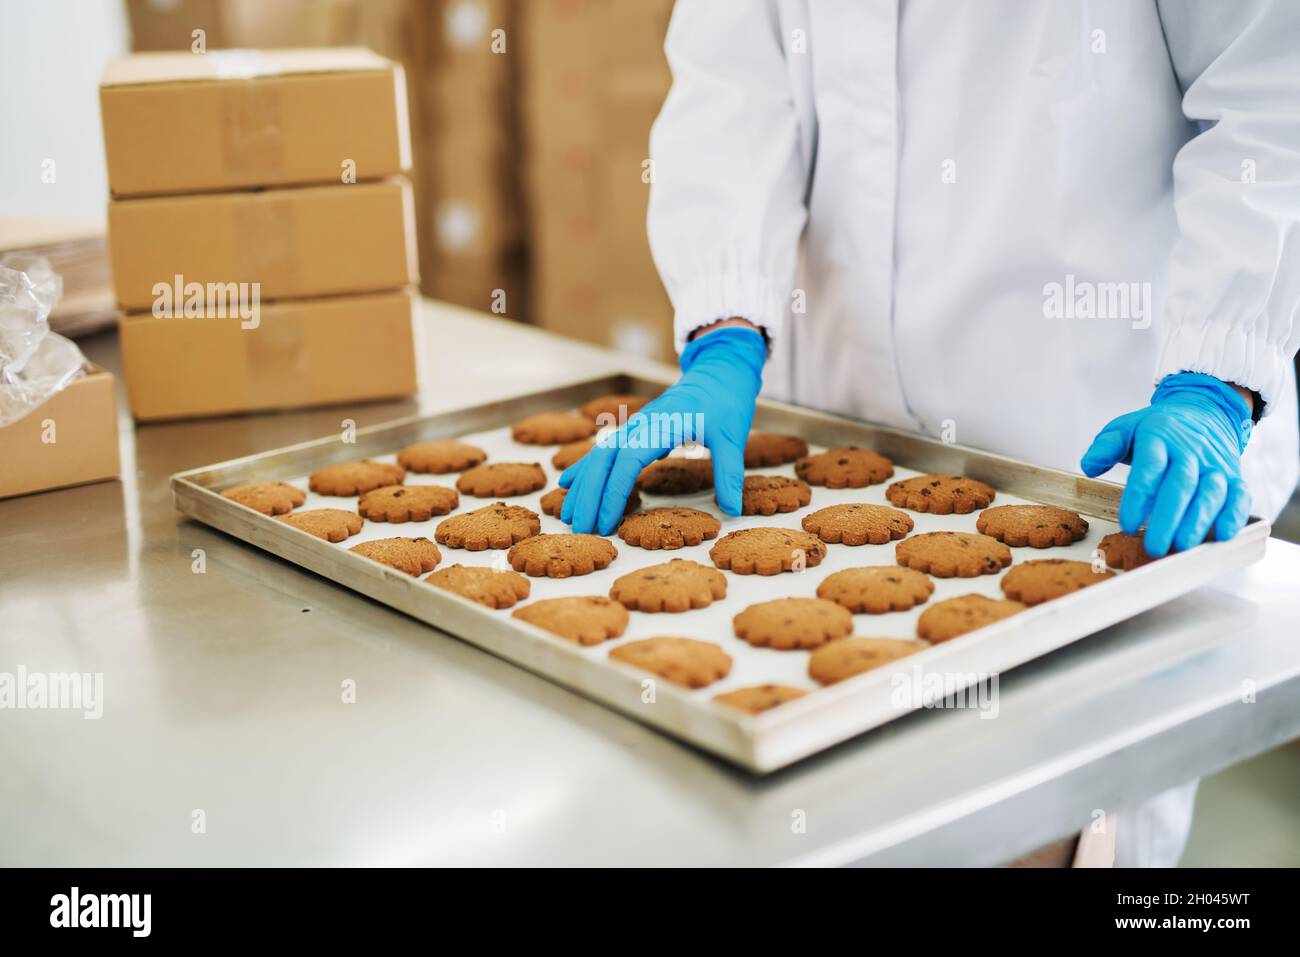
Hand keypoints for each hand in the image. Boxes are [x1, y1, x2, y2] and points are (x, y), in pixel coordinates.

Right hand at [559, 326, 765, 533]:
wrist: (719, 371)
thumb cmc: (726, 402)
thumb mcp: (733, 437)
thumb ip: (730, 474)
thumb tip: (732, 510)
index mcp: (662, 425)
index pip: (628, 461)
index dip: (614, 492)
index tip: (606, 520)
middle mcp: (641, 424)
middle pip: (604, 459)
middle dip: (588, 494)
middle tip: (580, 528)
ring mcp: (635, 426)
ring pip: (599, 455)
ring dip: (582, 485)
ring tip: (567, 515)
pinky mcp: (635, 429)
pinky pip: (604, 450)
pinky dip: (585, 468)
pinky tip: (569, 483)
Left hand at [1080, 373, 1252, 556]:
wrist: (1204, 411)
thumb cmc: (1158, 428)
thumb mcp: (1127, 427)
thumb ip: (1106, 446)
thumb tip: (1089, 467)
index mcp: (1159, 438)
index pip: (1149, 468)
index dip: (1139, 497)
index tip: (1128, 523)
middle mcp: (1190, 452)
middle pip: (1181, 485)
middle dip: (1168, 518)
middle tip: (1154, 546)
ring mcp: (1214, 465)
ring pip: (1211, 493)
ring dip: (1198, 521)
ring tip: (1183, 545)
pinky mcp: (1234, 476)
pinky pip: (1239, 495)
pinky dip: (1234, 515)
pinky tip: (1223, 535)